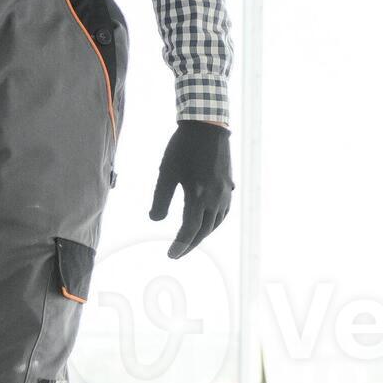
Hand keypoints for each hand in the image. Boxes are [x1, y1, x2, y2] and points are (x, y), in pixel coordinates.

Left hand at [149, 121, 233, 258]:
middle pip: (204, 231)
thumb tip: (155, 220)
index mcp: (199, 196)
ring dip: (202, 235)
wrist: (207, 126)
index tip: (170, 255)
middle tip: (176, 253)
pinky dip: (213, 223)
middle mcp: (216, 198)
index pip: (190, 230)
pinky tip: (206, 223)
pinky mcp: (228, 186)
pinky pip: (223, 213)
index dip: (180, 245)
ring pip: (215, 224)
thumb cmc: (183, 148)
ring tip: (188, 241)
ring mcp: (225, 193)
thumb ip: (160, 199)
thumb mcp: (166, 173)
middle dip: (189, 244)